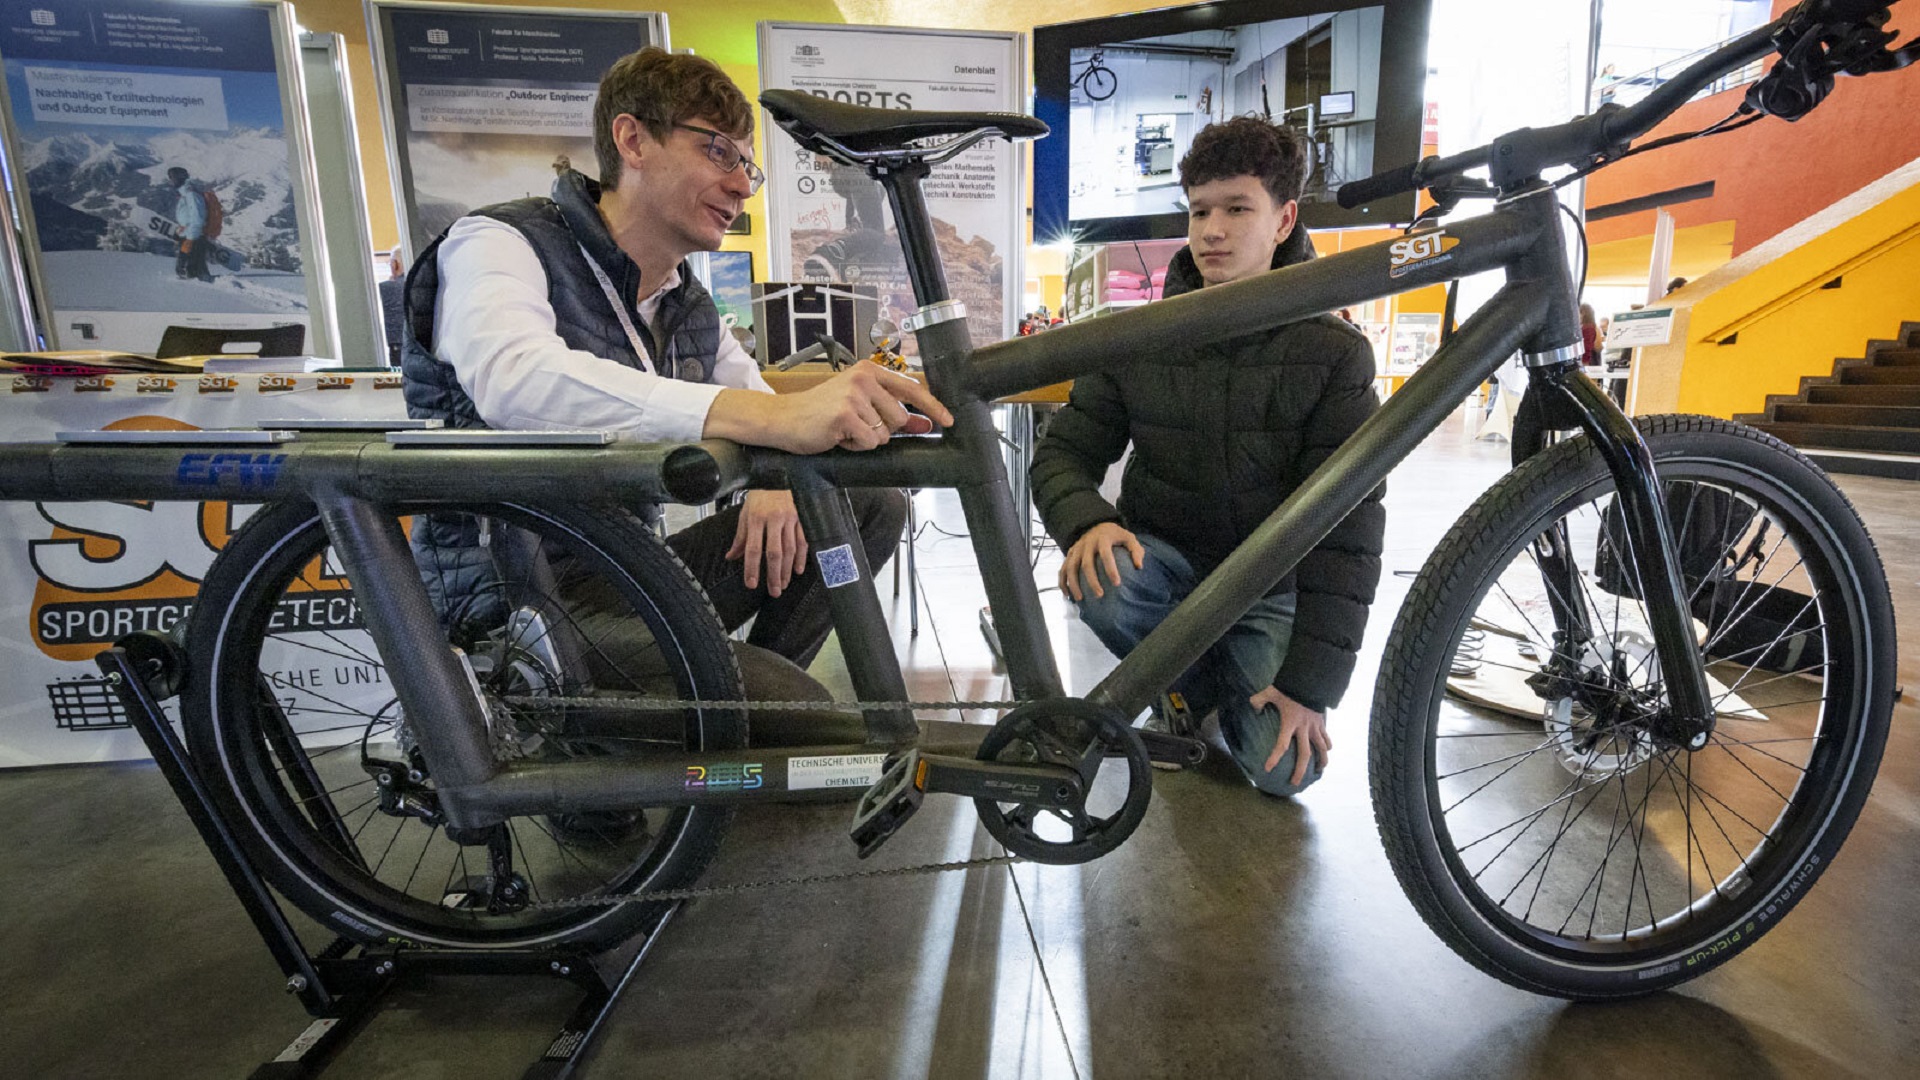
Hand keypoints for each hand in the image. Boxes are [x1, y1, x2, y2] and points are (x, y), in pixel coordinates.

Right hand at [713, 361, 954, 453]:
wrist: (783, 420)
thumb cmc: (821, 414)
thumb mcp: (859, 407)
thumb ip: (892, 413)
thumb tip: (925, 424)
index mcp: (869, 371)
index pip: (912, 388)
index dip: (933, 407)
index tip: (949, 420)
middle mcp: (864, 379)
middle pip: (901, 418)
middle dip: (883, 430)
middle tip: (856, 425)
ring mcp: (854, 396)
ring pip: (885, 433)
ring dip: (867, 439)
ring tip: (845, 430)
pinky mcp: (845, 415)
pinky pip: (870, 443)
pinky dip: (856, 447)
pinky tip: (838, 437)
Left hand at [726, 490, 807, 595]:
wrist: (779, 475)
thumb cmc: (761, 495)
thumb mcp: (746, 513)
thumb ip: (740, 537)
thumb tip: (731, 557)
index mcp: (756, 518)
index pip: (752, 548)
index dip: (752, 568)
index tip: (751, 583)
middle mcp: (774, 519)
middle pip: (774, 552)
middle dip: (773, 575)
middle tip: (774, 591)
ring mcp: (790, 519)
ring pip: (790, 549)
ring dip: (787, 570)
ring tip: (783, 584)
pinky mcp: (802, 518)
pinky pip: (803, 541)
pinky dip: (801, 557)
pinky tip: (798, 569)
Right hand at [1059, 522, 1142, 601]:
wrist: (1097, 524)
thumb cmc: (1115, 535)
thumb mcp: (1129, 538)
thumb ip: (1136, 550)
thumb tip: (1138, 567)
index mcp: (1102, 539)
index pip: (1106, 554)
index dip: (1111, 569)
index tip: (1117, 584)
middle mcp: (1086, 543)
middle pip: (1086, 564)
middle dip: (1091, 581)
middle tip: (1099, 595)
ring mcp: (1076, 549)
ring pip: (1070, 568)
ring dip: (1073, 584)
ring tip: (1080, 599)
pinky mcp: (1069, 554)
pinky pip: (1062, 569)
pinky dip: (1062, 582)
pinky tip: (1067, 595)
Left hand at [1251, 687, 1329, 787]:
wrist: (1311, 680)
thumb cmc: (1290, 686)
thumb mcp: (1271, 691)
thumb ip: (1259, 699)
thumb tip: (1252, 706)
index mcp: (1290, 723)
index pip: (1282, 744)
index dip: (1275, 757)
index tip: (1268, 768)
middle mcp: (1304, 728)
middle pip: (1305, 754)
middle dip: (1300, 770)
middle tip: (1294, 782)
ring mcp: (1315, 726)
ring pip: (1321, 749)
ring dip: (1320, 761)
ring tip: (1318, 771)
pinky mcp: (1321, 722)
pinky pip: (1326, 737)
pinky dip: (1327, 745)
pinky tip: (1327, 751)